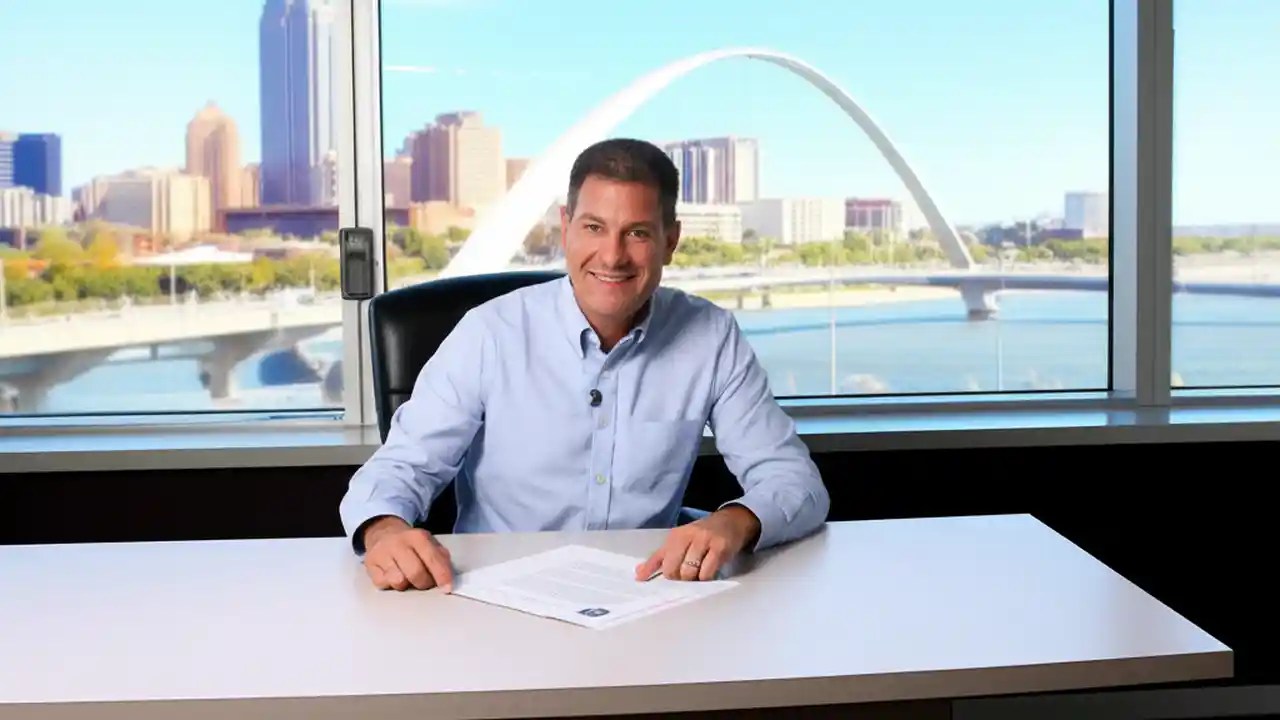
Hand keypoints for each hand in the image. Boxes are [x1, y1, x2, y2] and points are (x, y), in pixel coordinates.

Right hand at [361, 516, 454, 591]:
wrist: (383, 532)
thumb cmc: (411, 543)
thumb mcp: (429, 544)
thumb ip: (440, 559)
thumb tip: (447, 579)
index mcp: (417, 537)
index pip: (432, 559)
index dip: (442, 576)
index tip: (447, 588)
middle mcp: (398, 543)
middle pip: (415, 573)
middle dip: (424, 583)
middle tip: (425, 582)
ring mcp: (382, 553)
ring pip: (398, 581)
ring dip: (406, 584)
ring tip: (407, 576)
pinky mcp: (370, 565)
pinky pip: (383, 584)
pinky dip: (390, 584)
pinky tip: (393, 574)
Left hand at [634, 505, 760, 581]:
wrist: (731, 521)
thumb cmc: (702, 535)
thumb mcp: (679, 541)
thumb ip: (659, 558)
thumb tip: (639, 575)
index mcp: (675, 536)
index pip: (660, 561)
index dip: (661, 576)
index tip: (659, 585)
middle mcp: (688, 536)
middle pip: (673, 568)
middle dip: (678, 579)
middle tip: (685, 580)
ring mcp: (704, 541)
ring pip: (689, 571)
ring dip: (692, 580)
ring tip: (697, 577)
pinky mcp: (720, 547)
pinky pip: (707, 571)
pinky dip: (705, 578)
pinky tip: (708, 574)